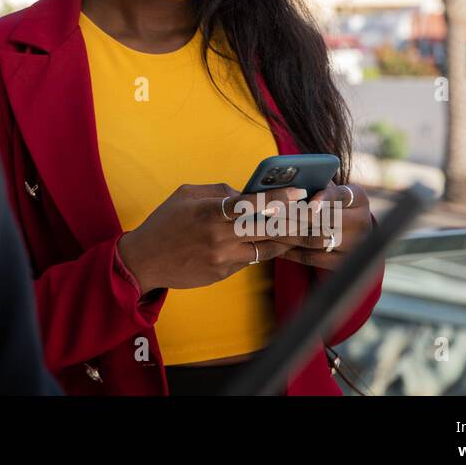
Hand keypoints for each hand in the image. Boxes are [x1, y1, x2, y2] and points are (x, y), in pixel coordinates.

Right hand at [118, 183, 306, 292]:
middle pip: (266, 228)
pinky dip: (265, 250)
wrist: (145, 260)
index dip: (278, 197)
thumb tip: (246, 193)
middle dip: (296, 222)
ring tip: (312, 234)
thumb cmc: (165, 222)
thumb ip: (218, 191)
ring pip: (266, 248)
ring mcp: (222, 257)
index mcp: (210, 212)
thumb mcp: (186, 194)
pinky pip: (251, 259)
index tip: (300, 192)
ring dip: (289, 240)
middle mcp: (219, 236)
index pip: (250, 203)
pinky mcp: (223, 273)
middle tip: (319, 217)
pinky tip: (279, 243)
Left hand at [268, 182, 371, 270]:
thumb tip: (285, 182)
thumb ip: (314, 184)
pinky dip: (291, 252)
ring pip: (315, 240)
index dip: (325, 198)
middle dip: (294, 215)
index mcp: (359, 198)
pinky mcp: (342, 263)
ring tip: (266, 228)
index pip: (340, 195)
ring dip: (287, 234)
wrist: (350, 232)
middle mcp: (361, 222)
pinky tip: (274, 245)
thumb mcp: (329, 190)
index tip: (309, 201)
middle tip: (269, 211)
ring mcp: (354, 245)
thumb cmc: (331, 203)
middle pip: (325, 220)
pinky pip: (312, 258)